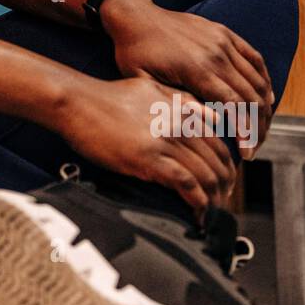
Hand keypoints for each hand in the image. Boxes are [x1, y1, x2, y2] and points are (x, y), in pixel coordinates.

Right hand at [51, 73, 237, 218]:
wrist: (77, 101)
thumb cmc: (106, 97)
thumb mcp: (150, 89)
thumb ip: (180, 100)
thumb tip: (205, 115)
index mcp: (184, 107)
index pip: (219, 143)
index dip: (226, 167)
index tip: (223, 183)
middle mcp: (181, 122)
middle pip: (218, 162)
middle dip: (224, 188)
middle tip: (220, 205)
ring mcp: (167, 140)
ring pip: (206, 175)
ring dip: (213, 200)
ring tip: (210, 215)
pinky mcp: (150, 158)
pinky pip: (186, 184)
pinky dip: (198, 203)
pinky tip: (198, 215)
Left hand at [100, 0, 273, 158]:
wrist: (135, 16)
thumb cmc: (135, 53)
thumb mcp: (145, 82)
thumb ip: (175, 103)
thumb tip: (207, 126)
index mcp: (197, 69)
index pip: (234, 106)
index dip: (246, 133)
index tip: (247, 155)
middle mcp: (216, 54)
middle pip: (251, 96)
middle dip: (257, 127)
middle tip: (253, 149)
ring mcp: (223, 41)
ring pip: (257, 80)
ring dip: (264, 109)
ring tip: (259, 131)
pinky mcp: (225, 34)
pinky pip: (255, 59)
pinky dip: (265, 81)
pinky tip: (267, 100)